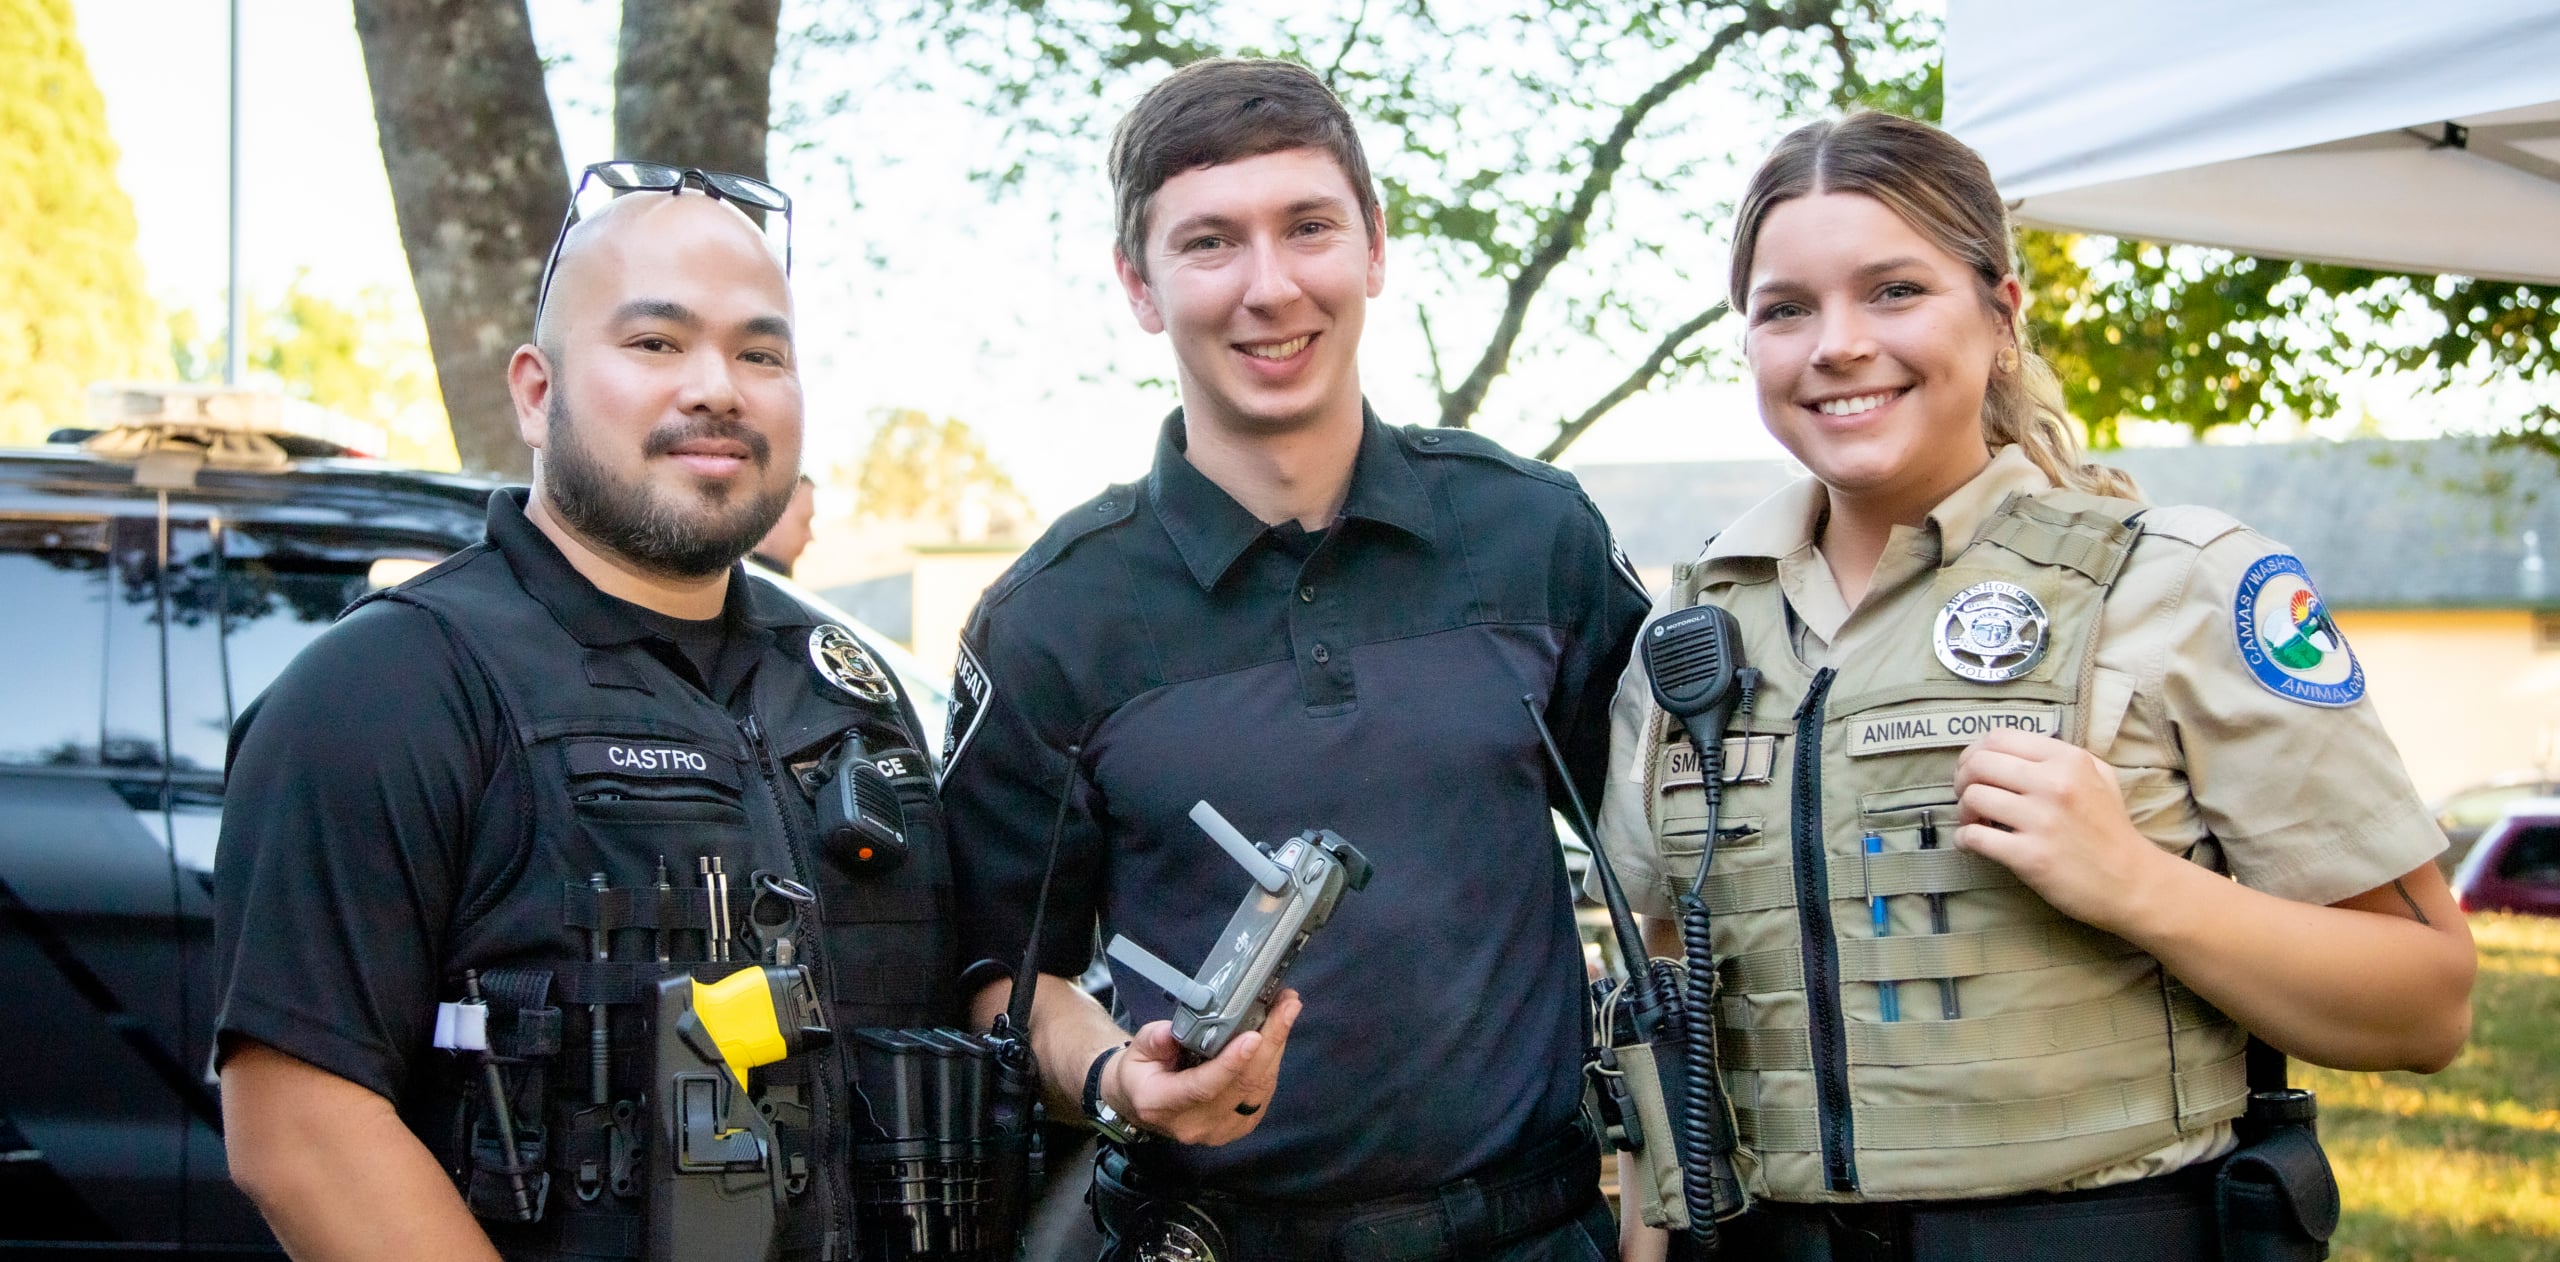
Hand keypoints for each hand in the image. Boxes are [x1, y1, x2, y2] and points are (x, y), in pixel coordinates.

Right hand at [1103, 990, 1299, 1145]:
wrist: (1140, 1105)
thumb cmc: (1139, 1074)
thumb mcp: (1136, 1051)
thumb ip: (1154, 1040)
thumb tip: (1172, 1031)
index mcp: (1162, 1104)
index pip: (1202, 1087)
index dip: (1230, 1063)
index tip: (1253, 1037)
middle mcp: (1194, 1124)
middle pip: (1241, 1086)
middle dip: (1269, 1043)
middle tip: (1287, 1006)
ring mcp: (1218, 1131)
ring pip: (1258, 1089)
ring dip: (1277, 1048)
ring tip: (1287, 1010)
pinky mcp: (1236, 1128)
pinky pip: (1262, 1095)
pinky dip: (1272, 1063)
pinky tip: (1277, 1035)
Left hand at [1951, 730, 2173, 936]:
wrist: (2132, 882)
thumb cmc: (2111, 828)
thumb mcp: (2099, 777)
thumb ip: (2060, 757)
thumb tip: (2012, 750)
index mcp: (2068, 760)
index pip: (1999, 738)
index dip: (1974, 752)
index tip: (1972, 770)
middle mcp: (2054, 783)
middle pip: (1979, 764)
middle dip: (1962, 779)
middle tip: (1968, 797)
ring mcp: (2041, 820)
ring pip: (1973, 798)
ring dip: (1963, 810)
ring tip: (1974, 821)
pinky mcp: (2030, 856)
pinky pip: (1975, 836)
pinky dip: (1964, 838)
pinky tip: (1971, 842)